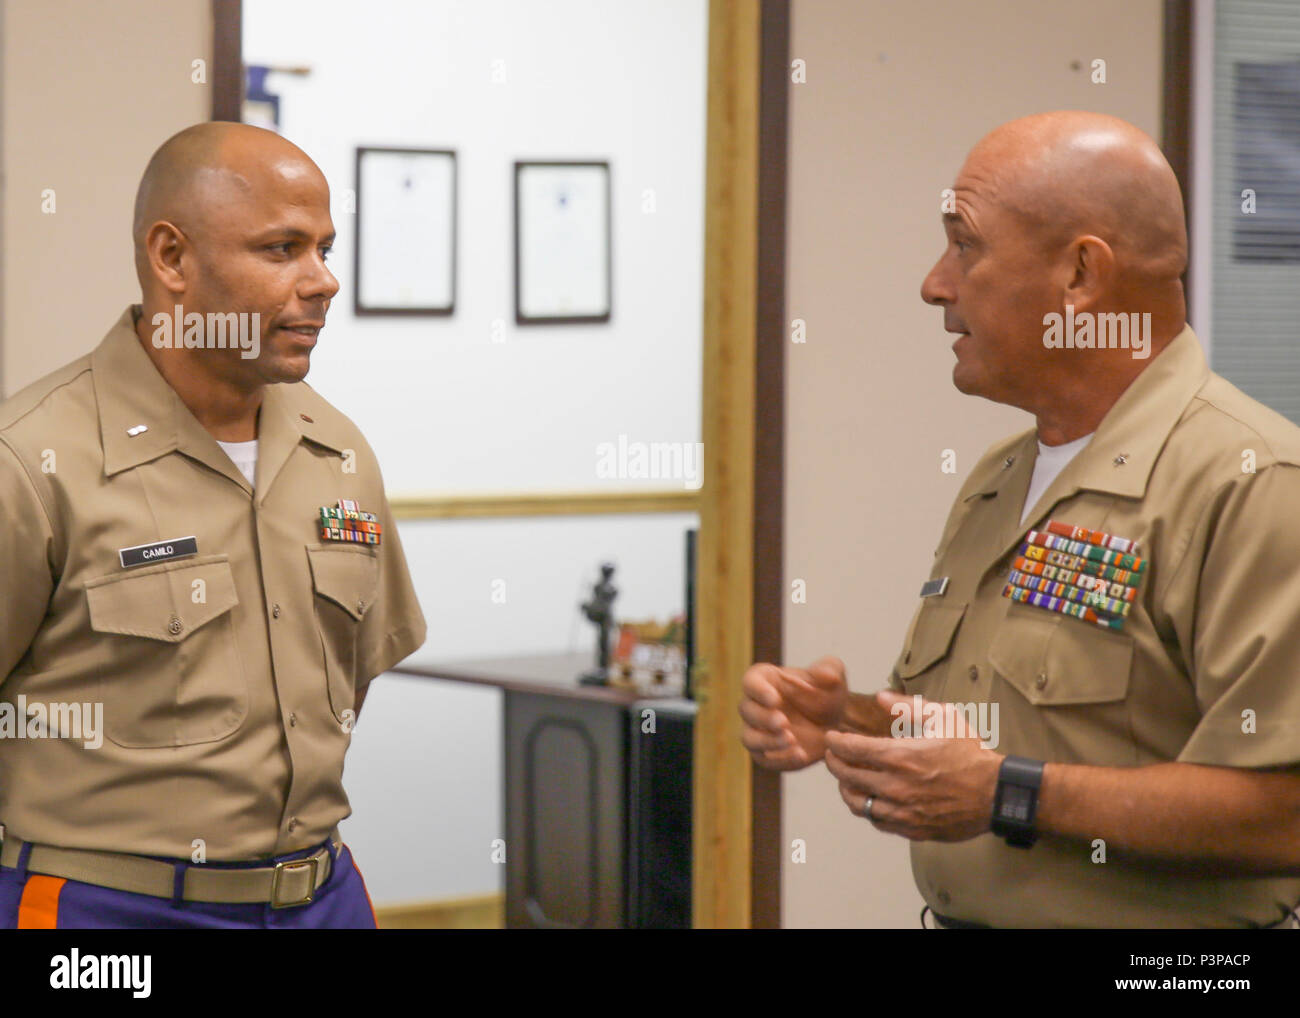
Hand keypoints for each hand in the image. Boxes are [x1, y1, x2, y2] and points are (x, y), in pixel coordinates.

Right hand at [739, 656, 847, 769]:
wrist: (835, 724)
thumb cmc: (827, 693)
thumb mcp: (834, 676)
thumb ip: (830, 669)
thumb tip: (825, 675)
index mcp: (765, 680)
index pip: (751, 682)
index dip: (759, 691)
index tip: (775, 699)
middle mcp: (755, 705)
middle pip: (747, 710)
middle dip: (763, 717)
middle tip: (784, 722)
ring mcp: (758, 731)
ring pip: (749, 737)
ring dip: (766, 740)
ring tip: (791, 740)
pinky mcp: (766, 754)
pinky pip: (765, 759)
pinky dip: (782, 759)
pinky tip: (801, 755)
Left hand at [824, 690, 1001, 839]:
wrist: (997, 794)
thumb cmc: (971, 754)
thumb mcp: (944, 718)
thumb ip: (908, 706)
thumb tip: (880, 696)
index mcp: (901, 757)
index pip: (851, 750)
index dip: (835, 742)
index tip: (831, 738)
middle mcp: (896, 786)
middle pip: (847, 777)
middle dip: (835, 763)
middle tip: (833, 756)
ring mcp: (903, 812)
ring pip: (858, 804)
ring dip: (847, 789)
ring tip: (846, 778)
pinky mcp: (912, 829)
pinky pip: (878, 821)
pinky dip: (868, 809)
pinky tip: (870, 799)